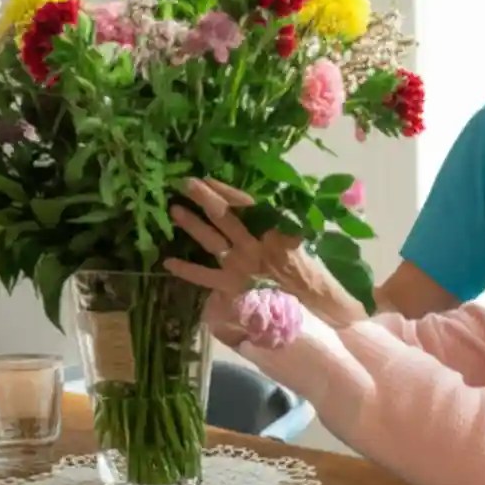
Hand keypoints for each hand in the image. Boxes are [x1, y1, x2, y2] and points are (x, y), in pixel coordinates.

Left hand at [163, 177, 366, 328]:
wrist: (316, 305)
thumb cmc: (312, 273)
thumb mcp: (300, 242)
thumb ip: (281, 229)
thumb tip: (267, 214)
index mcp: (272, 230)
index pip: (245, 204)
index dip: (225, 191)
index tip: (208, 179)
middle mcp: (253, 244)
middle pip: (224, 216)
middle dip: (204, 198)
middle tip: (185, 183)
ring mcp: (240, 265)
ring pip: (212, 240)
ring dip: (193, 225)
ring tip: (175, 210)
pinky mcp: (232, 285)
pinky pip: (205, 276)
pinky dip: (187, 270)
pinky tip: (168, 263)